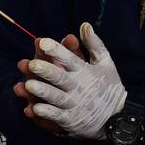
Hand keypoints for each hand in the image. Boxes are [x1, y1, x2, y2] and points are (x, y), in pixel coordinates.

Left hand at [22, 22, 126, 139]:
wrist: (116, 117)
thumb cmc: (108, 85)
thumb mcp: (106, 62)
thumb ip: (94, 44)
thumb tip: (84, 25)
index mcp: (84, 71)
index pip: (70, 59)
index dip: (57, 51)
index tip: (43, 42)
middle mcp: (78, 87)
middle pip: (60, 78)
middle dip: (47, 71)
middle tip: (32, 64)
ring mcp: (73, 104)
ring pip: (56, 97)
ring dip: (43, 91)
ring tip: (28, 85)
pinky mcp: (70, 119)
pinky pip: (57, 115)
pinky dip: (47, 113)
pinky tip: (34, 108)